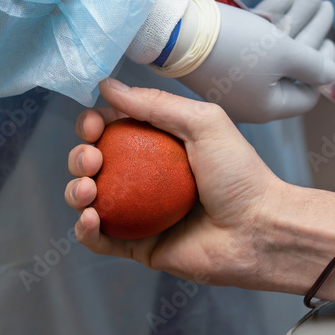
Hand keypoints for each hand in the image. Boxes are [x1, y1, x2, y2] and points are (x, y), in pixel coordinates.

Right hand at [64, 78, 334, 291]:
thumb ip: (156, 103)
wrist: (259, 229)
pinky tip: (88, 217)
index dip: (95, 125)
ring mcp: (142, 213)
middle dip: (80, 157)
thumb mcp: (204, 123)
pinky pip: (100, 240)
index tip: (93, 125)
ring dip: (75, 190)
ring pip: (90, 200)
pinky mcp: (141, 247)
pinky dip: (84, 229)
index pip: (115, 131)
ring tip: (88, 188)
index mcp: (163, 147)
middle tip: (93, 159)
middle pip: (96, 164)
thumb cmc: (240, 175)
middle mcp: (149, 179)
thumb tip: (108, 87)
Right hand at [179, 0, 334, 122]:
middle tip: (326, 4)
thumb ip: (314, 65)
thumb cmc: (235, 45)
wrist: (174, 28)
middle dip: (311, 31)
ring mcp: (233, 74)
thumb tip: (333, 76)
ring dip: (295, 18)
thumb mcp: (284, 53)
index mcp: (267, 106)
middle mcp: (250, 95)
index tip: (329, 42)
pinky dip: (268, 19)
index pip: (307, 94)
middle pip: (292, 66)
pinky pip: (252, 39)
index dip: (322, 68)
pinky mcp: (219, 53)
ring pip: (273, 48)